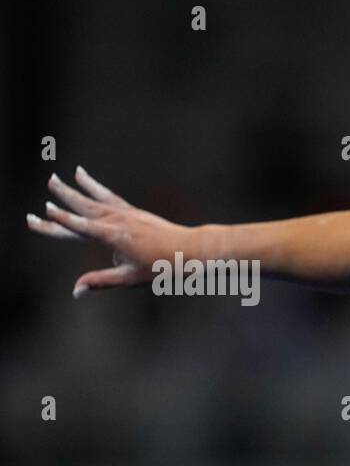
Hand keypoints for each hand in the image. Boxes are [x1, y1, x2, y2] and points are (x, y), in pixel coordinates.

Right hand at [26, 167, 192, 297]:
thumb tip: (75, 290)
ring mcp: (125, 213)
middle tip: (43, 190)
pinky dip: (92, 186)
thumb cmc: (163, 267)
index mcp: (115, 237)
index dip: (62, 220)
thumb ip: (100, 281)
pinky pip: (107, 195)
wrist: (190, 250)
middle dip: (62, 199)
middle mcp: (118, 221)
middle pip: (84, 208)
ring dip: (72, 189)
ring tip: (53, 178)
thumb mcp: (130, 278)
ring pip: (93, 199)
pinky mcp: (131, 210)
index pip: (82, 228)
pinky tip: (81, 174)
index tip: (44, 211)